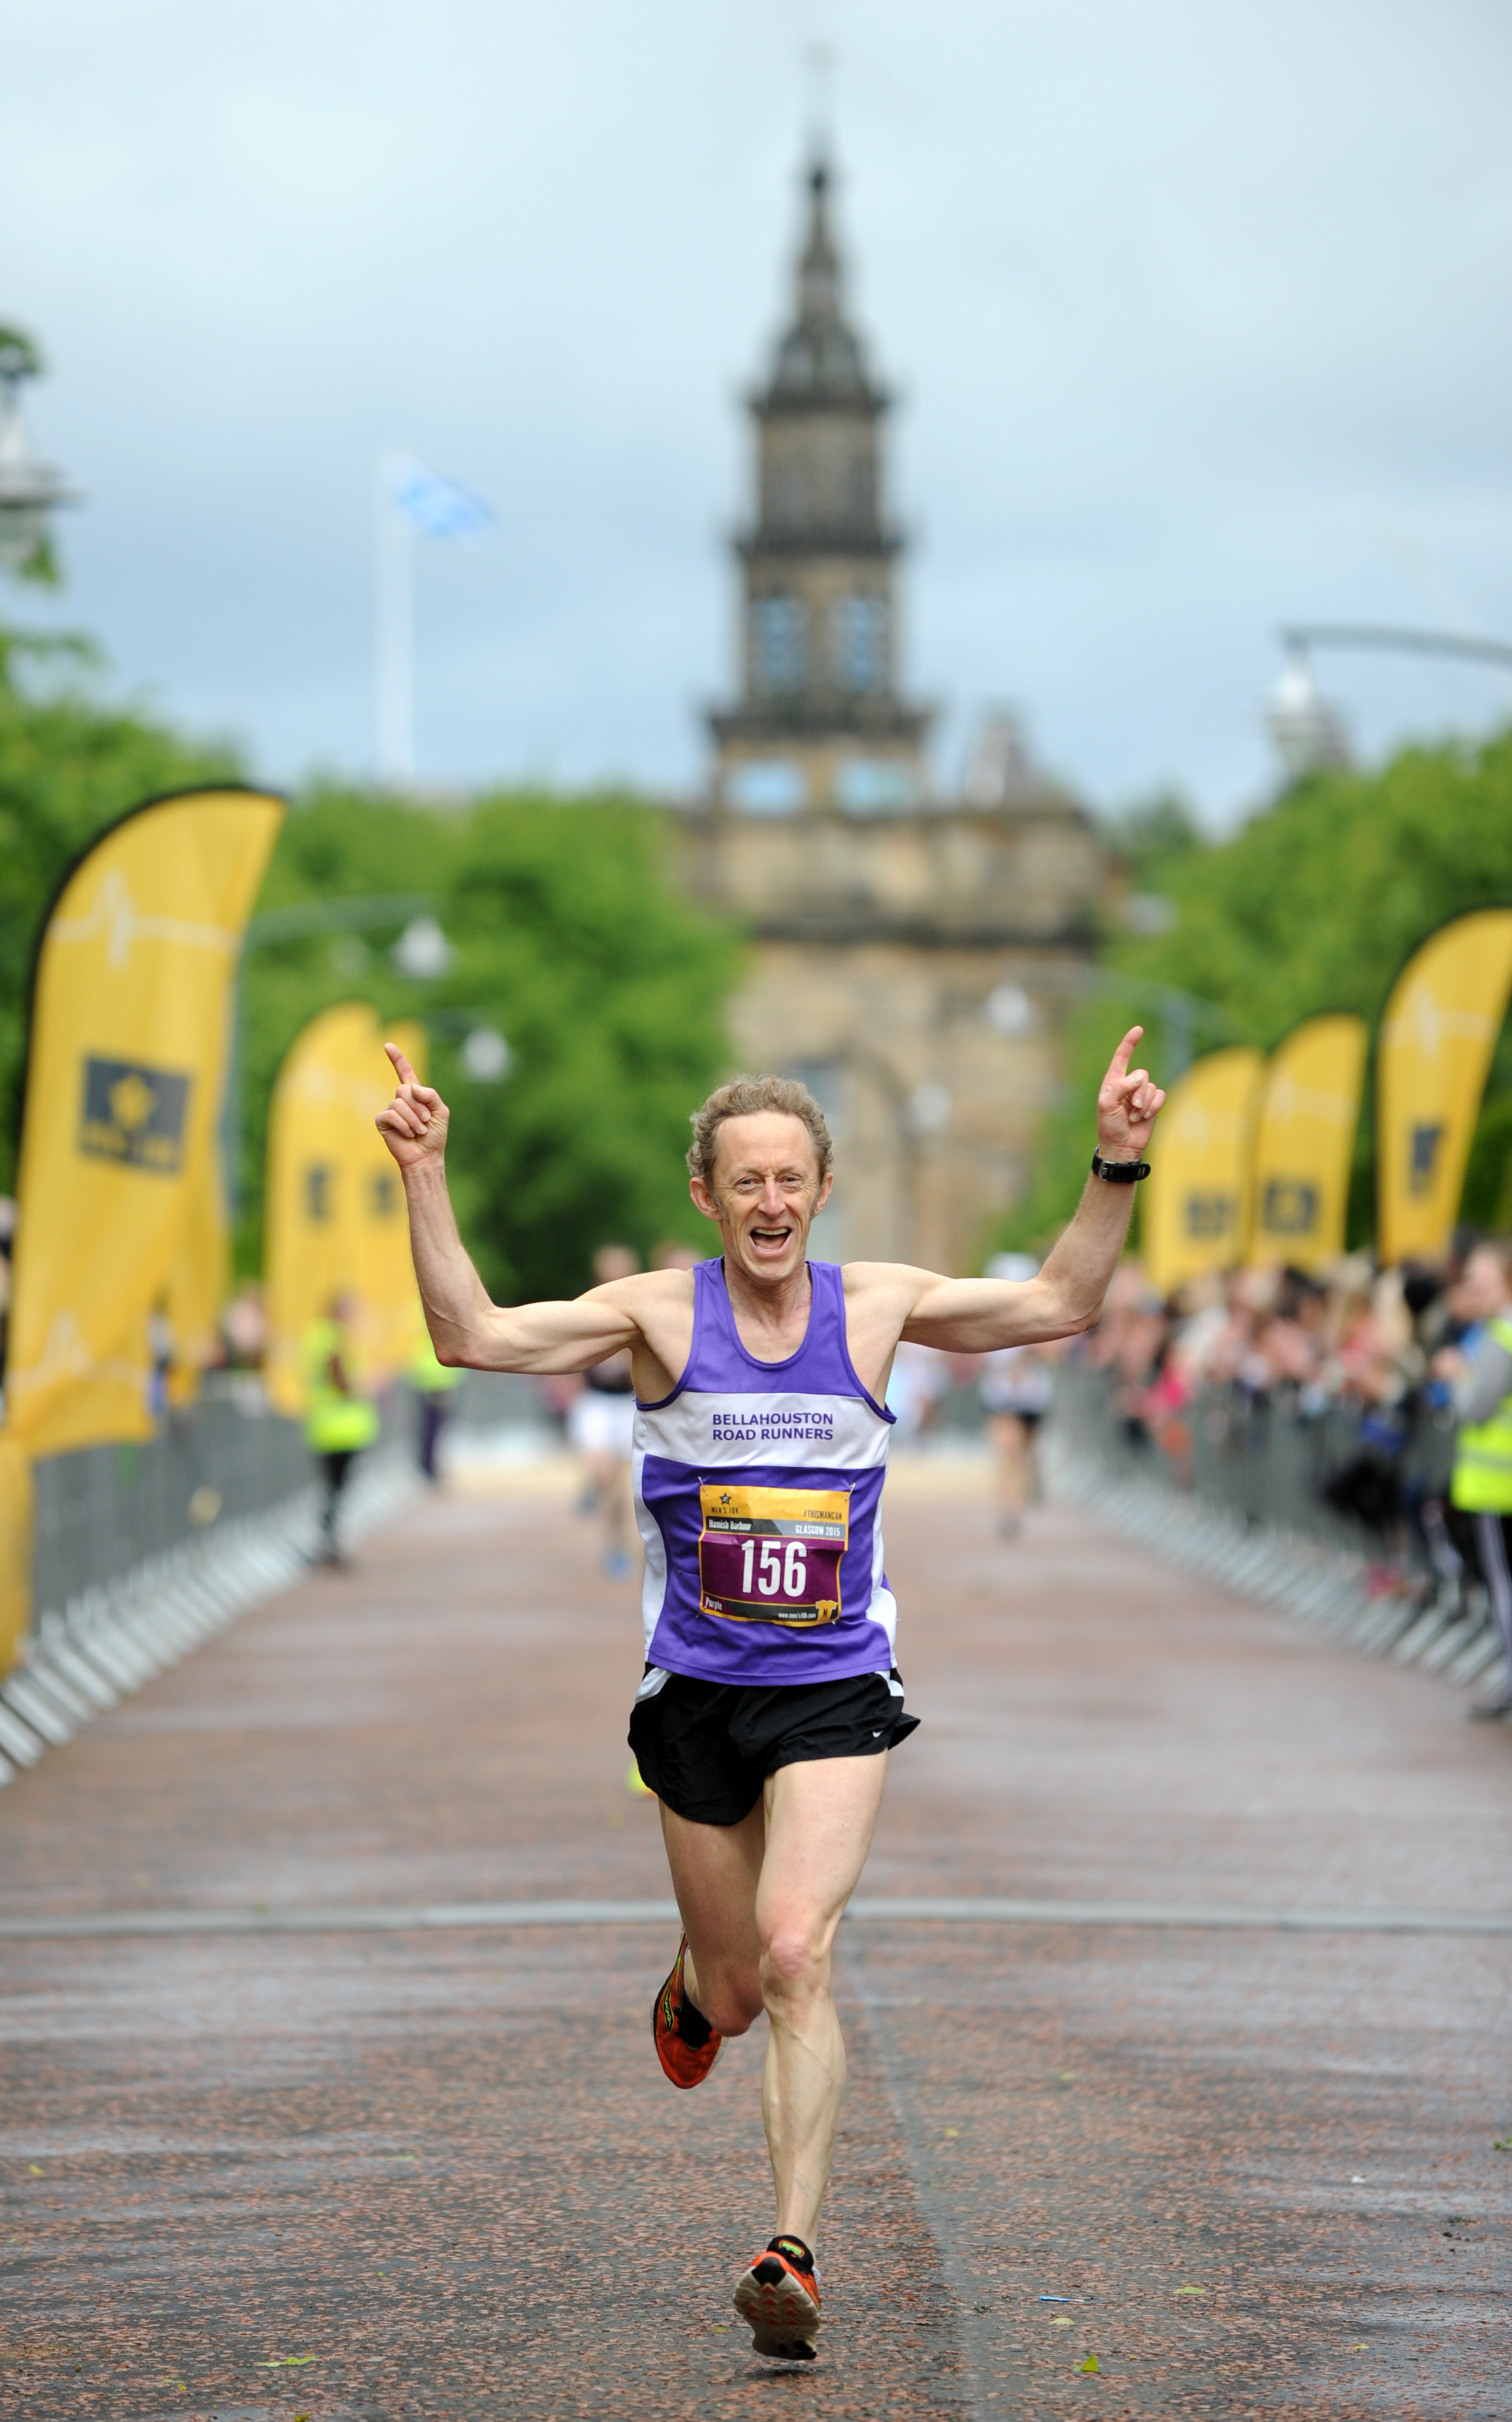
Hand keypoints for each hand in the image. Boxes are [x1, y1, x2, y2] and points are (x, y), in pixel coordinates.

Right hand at [376, 1042, 449, 1170]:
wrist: (426, 1157)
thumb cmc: (434, 1135)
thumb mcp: (441, 1112)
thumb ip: (431, 1095)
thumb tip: (411, 1087)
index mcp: (415, 1095)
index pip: (405, 1072)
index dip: (397, 1059)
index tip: (387, 1045)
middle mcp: (401, 1100)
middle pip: (404, 1089)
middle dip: (419, 1107)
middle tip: (425, 1123)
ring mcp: (390, 1110)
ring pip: (398, 1103)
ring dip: (413, 1119)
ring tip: (418, 1131)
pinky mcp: (383, 1122)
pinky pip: (390, 1115)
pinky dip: (403, 1125)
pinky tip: (407, 1134)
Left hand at [1097, 1027, 1164, 1159]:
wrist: (1122, 1146)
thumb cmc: (1109, 1126)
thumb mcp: (1107, 1105)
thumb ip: (1121, 1087)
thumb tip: (1140, 1077)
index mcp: (1113, 1081)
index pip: (1122, 1057)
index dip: (1130, 1043)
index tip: (1139, 1029)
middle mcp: (1128, 1084)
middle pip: (1142, 1074)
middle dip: (1138, 1093)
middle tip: (1130, 1109)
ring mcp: (1141, 1094)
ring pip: (1151, 1086)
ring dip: (1144, 1104)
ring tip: (1134, 1117)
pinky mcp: (1153, 1104)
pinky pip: (1161, 1095)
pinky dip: (1154, 1107)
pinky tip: (1145, 1117)